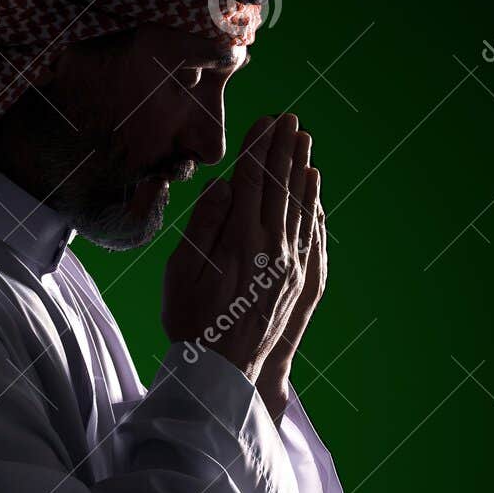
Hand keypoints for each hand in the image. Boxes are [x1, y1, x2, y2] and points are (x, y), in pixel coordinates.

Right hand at [161, 114, 318, 420]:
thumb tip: (223, 186)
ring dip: (301, 170)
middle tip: (291, 119)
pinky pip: (310, 233)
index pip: (252, 181)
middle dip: (284, 149)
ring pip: (299, 206)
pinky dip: (312, 205)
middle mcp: (272, 249)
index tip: (265, 120)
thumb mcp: (181, 272)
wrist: (224, 373)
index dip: (259, 148)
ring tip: (304, 141)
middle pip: (280, 187)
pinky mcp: (300, 283)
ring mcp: (291, 266)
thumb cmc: (191, 323)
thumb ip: (203, 225)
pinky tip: (312, 189)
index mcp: (240, 241)